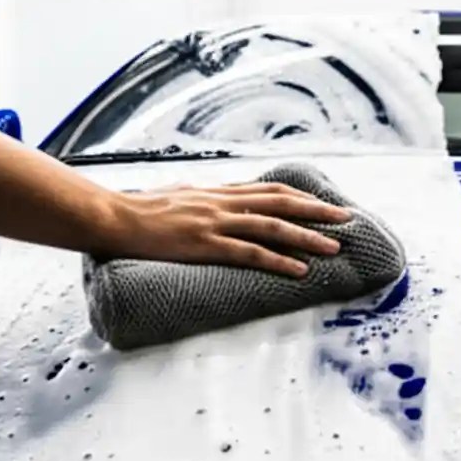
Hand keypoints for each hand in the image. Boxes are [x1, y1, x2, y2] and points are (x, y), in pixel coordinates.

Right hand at [99, 182, 352, 276]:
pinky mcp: (205, 245)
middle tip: (346, 218)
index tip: (325, 202)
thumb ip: (205, 200)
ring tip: (333, 248)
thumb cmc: (141, 211)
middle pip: (281, 202)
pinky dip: (278, 261)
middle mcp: (222, 203)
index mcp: (218, 192)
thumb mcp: (180, 196)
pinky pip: (250, 254)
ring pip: (273, 227)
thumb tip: (219, 202)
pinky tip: (298, 270)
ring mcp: (215, 223)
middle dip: (317, 211)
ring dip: (307, 237)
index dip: (300, 196)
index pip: (269, 190)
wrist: (114, 217)